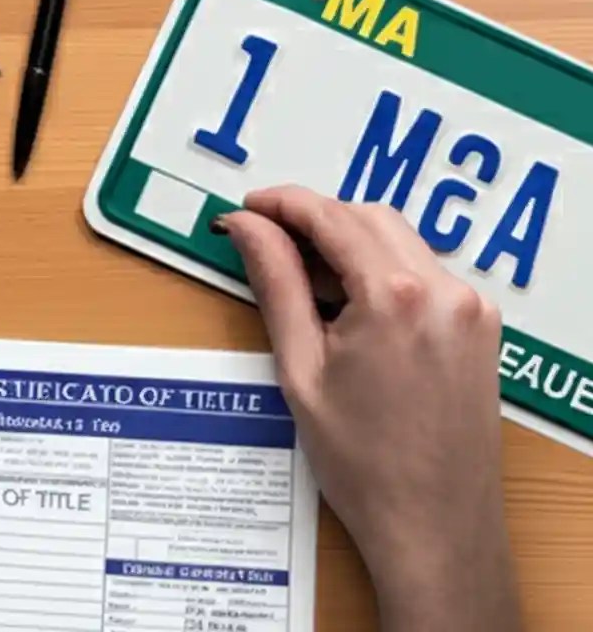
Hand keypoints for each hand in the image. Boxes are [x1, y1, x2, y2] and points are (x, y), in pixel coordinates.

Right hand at [222, 187, 519, 631]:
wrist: (433, 525)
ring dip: (349, 242)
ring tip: (301, 275)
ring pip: (400, 241)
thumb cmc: (361, 462)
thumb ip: (276, 285)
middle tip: (265, 237)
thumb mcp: (300, 369)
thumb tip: (247, 230)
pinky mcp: (481, 328)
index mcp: (395, 296)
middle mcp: (444, 290)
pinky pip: (425, 273)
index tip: (248, 208)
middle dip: (315, 217)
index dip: (283, 204)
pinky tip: (348, 303)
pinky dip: (382, 270)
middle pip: (370, 217)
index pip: (331, 217)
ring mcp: (471, 308)